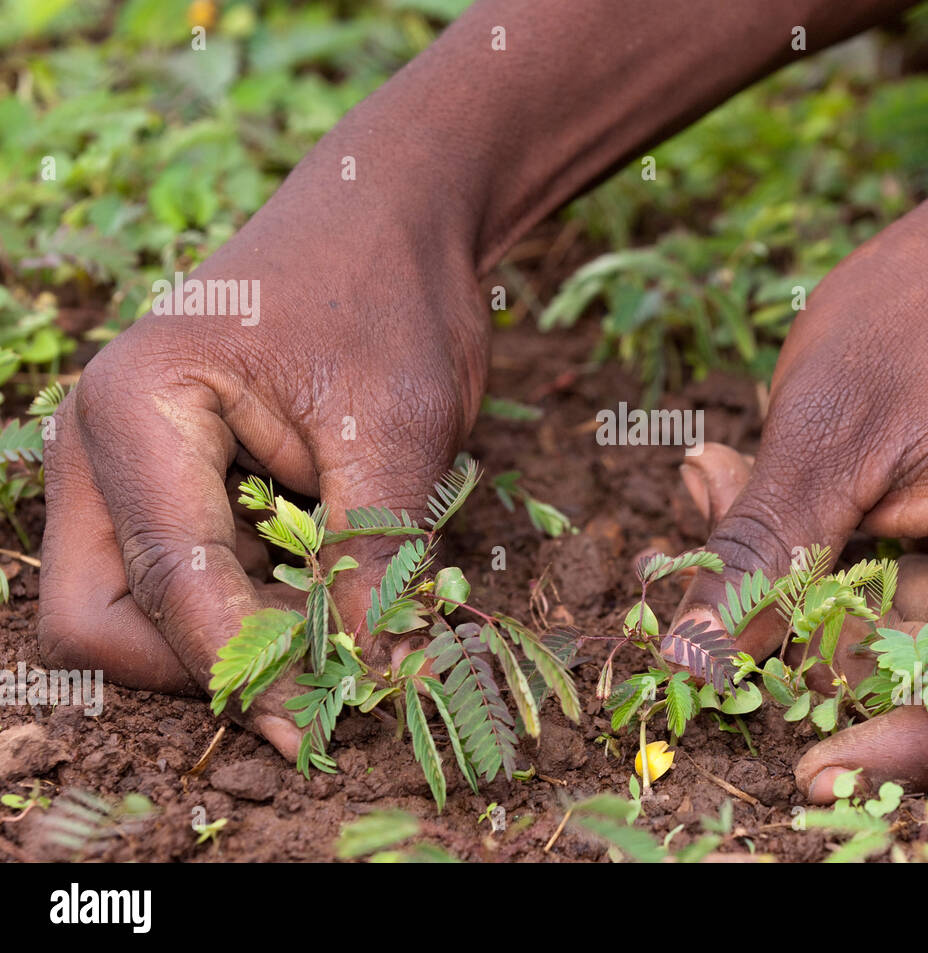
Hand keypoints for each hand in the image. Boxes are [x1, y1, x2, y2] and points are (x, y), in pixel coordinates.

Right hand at [37, 176, 487, 758]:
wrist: (393, 215)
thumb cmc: (388, 295)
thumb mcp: (396, 428)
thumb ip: (374, 559)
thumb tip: (377, 681)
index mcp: (134, 413)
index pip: (168, 587)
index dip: (248, 672)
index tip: (324, 724)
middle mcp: (104, 445)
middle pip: (107, 618)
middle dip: (209, 664)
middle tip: (326, 672)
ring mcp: (130, 465)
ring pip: (147, 609)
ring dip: (240, 637)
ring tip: (350, 617)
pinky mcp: (174, 480)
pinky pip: (190, 576)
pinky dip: (256, 604)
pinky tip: (336, 584)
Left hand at [669, 191, 927, 802]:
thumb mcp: (828, 431)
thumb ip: (764, 555)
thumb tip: (690, 664)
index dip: (891, 755)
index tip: (801, 772)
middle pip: (903, 672)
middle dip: (782, 617)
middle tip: (690, 525)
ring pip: (865, 630)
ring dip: (770, 570)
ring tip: (710, 473)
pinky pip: (865, 587)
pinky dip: (793, 547)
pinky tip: (729, 475)